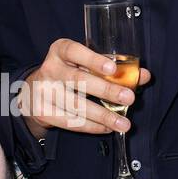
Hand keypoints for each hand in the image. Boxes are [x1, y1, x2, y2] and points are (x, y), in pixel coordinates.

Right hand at [21, 38, 151, 135]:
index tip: (113, 69)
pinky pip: (71, 122)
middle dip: (106, 90)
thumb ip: (114, 68)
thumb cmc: (68, 73)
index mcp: (60, 50)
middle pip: (79, 80)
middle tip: (129, 98)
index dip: (93, 59)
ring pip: (77, 106)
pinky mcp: (43, 112)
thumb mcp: (86, 64)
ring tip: (124, 123)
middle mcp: (49, 68)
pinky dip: (92, 126)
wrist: (34, 91)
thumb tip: (143, 76)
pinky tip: (107, 128)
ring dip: (103, 115)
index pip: (74, 51)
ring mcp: (43, 91)